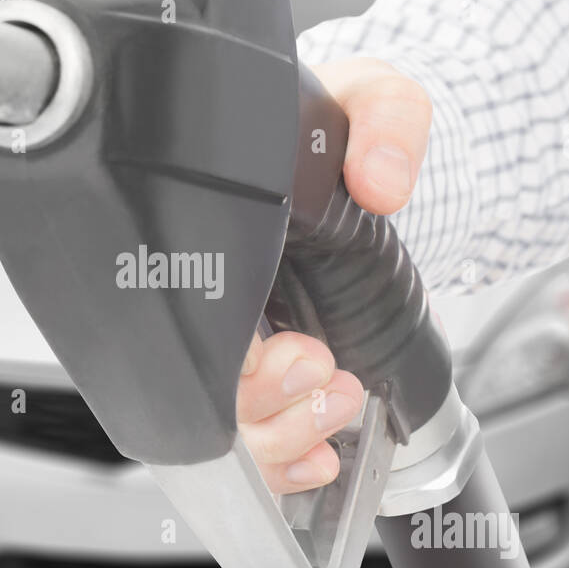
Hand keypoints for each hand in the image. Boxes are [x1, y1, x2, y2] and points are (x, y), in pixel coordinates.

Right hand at [237, 58, 432, 493]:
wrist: (356, 159)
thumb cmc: (340, 130)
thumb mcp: (372, 98)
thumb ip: (385, 119)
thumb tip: (380, 182)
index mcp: (213, 240)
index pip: (183, 323)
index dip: (230, 367)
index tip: (299, 351)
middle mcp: (211, 301)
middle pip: (196, 395)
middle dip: (263, 408)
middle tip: (321, 368)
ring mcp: (235, 346)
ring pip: (223, 434)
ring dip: (283, 436)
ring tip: (339, 398)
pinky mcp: (269, 377)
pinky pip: (251, 449)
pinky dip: (283, 468)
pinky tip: (320, 456)